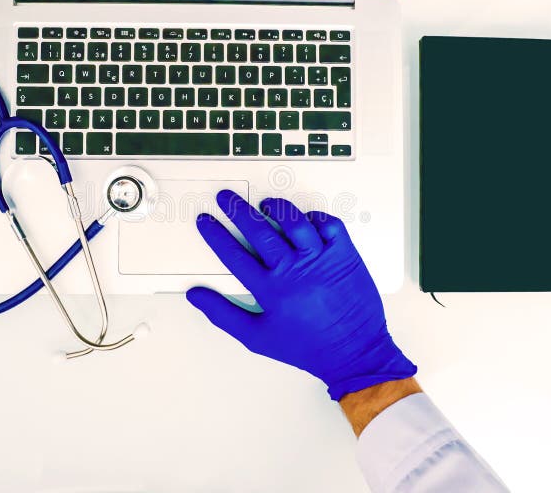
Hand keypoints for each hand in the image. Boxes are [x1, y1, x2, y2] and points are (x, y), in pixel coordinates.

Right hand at [186, 190, 415, 399]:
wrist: (354, 353)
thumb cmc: (307, 347)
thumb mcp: (257, 337)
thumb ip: (223, 314)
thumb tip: (196, 296)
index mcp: (270, 289)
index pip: (233, 254)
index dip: (215, 234)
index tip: (206, 221)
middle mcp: (293, 270)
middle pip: (258, 230)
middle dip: (237, 210)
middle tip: (226, 197)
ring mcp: (320, 260)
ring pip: (294, 221)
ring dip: (276, 208)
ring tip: (266, 204)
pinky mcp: (344, 256)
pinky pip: (329, 225)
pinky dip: (317, 218)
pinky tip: (307, 219)